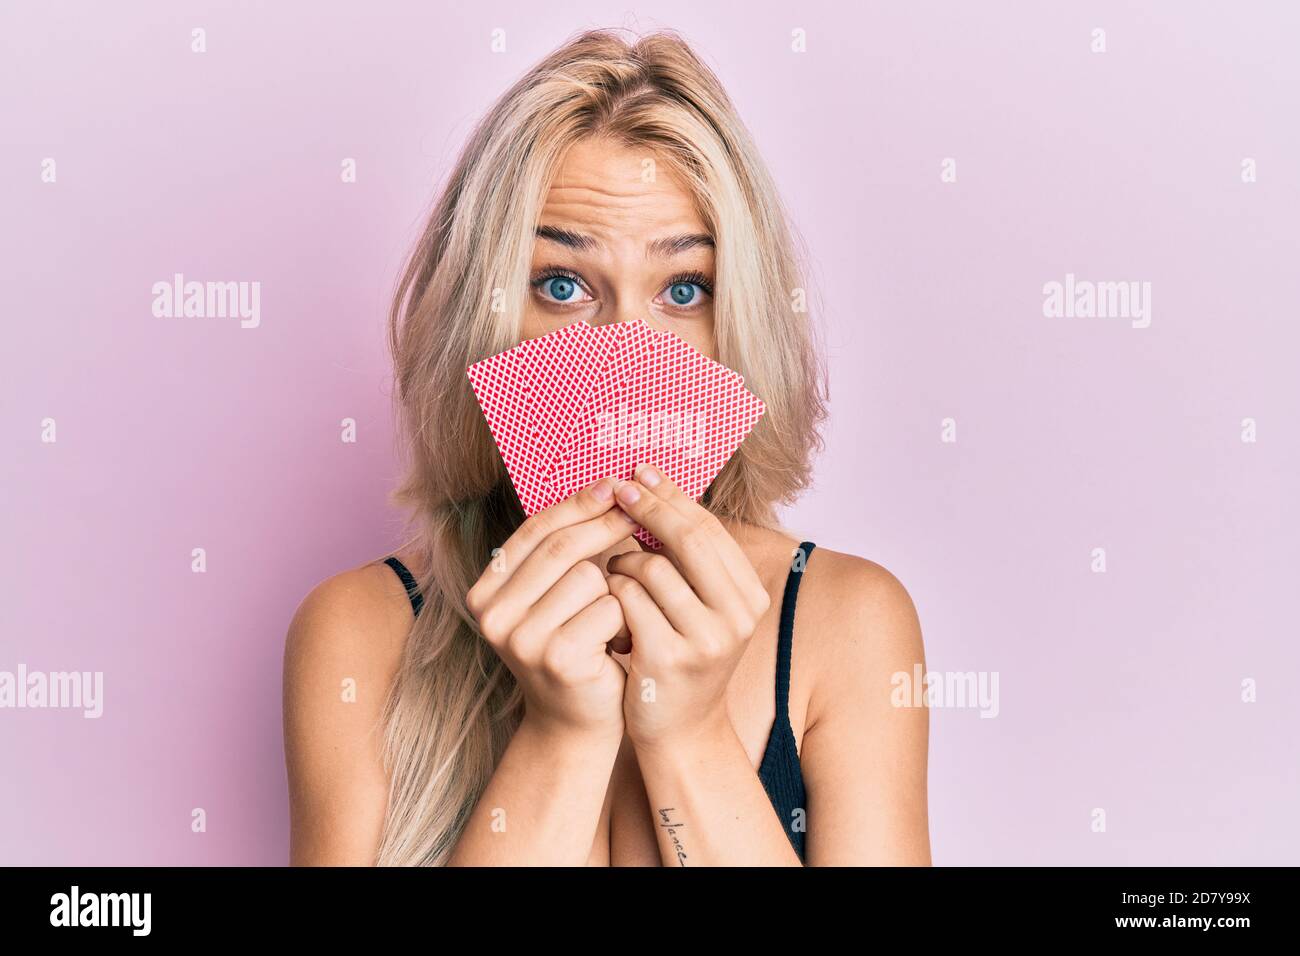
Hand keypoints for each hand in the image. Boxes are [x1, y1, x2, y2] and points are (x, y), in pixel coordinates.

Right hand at [466, 478, 636, 739]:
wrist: (578, 722)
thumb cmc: (579, 645)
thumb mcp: (562, 593)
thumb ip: (571, 547)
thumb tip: (611, 485)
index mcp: (486, 590)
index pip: (536, 530)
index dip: (578, 504)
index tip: (614, 484)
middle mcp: (492, 613)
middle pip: (561, 548)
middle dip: (606, 526)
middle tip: (640, 515)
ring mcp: (521, 639)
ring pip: (589, 576)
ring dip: (616, 589)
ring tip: (615, 617)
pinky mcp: (556, 658)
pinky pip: (608, 608)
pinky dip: (625, 619)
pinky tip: (620, 643)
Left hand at [605, 464, 771, 748]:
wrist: (679, 732)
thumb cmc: (682, 656)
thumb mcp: (701, 607)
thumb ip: (689, 559)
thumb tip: (654, 484)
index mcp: (751, 597)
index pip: (710, 529)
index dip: (673, 496)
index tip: (641, 471)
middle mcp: (738, 616)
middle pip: (687, 539)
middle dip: (648, 507)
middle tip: (617, 487)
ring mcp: (706, 639)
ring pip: (651, 566)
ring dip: (622, 561)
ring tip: (614, 573)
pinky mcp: (668, 657)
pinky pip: (627, 599)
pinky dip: (611, 590)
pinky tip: (607, 600)